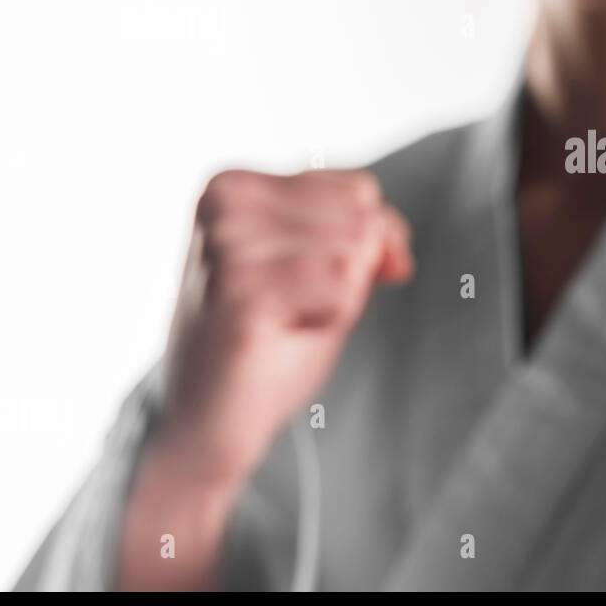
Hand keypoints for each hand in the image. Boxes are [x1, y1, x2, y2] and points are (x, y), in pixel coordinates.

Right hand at [120, 168, 411, 589]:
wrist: (210, 421)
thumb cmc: (267, 341)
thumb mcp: (324, 267)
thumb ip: (365, 235)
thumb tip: (395, 247)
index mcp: (235, 184)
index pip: (358, 189)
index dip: (361, 248)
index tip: (306, 283)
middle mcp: (227, 202)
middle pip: (362, 216)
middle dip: (350, 274)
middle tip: (293, 308)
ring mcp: (230, 242)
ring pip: (355, 249)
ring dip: (336, 299)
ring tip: (284, 319)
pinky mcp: (241, 290)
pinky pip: (340, 285)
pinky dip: (328, 318)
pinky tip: (280, 332)